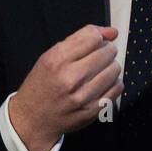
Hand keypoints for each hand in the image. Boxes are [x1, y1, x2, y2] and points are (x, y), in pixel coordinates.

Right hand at [9, 24, 122, 150]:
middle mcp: (70, 78)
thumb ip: (80, 40)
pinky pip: (118, 88)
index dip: (98, 37)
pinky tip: (101, 84)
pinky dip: (113, 83)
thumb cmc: (42, 85)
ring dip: (110, 67)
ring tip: (99, 71)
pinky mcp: (93, 110)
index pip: (93, 37)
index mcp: (57, 60)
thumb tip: (112, 32)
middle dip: (106, 51)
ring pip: (115, 69)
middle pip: (107, 52)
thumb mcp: (50, 56)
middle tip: (97, 58)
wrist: (33, 119)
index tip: (96, 43)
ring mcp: (83, 96)